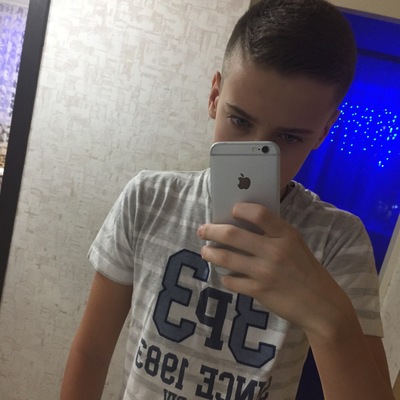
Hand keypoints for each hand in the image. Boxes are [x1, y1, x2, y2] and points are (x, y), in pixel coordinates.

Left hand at [197, 203, 353, 337]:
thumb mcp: (296, 245)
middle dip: (212, 231)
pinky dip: (225, 277)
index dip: (240, 209)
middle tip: (202, 230)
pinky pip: (232, 281)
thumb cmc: (306, 271)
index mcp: (286, 235)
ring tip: (205, 251)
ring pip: (226, 258)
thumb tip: (240, 224)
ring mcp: (265, 272)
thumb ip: (274, 234)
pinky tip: (225, 275)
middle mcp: (274, 251)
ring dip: (210, 253)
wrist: (322, 306)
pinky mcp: (259, 291)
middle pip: (232, 234)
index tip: (231, 210)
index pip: (258, 213)